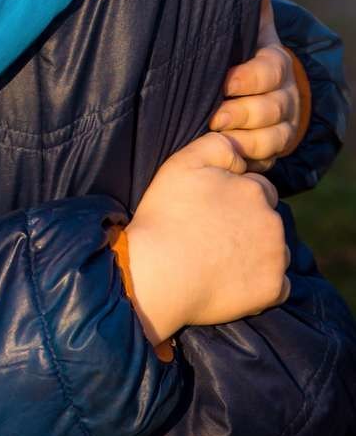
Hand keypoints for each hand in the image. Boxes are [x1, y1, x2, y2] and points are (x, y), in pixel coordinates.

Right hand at [124, 132, 289, 344]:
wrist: (158, 274)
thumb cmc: (166, 216)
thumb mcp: (183, 164)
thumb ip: (217, 145)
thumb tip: (240, 152)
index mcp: (255, 190)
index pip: (258, 188)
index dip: (234, 197)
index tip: (212, 211)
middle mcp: (273, 222)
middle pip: (268, 219)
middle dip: (249, 223)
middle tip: (213, 235)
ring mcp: (276, 258)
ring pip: (275, 251)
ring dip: (257, 252)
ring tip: (219, 260)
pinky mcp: (273, 290)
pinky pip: (277, 285)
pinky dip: (260, 284)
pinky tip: (231, 281)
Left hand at [209, 0, 301, 170]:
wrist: (242, 93)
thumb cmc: (236, 50)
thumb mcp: (242, 21)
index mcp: (272, 63)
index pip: (271, 71)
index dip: (251, 78)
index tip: (226, 82)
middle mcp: (282, 96)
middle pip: (274, 109)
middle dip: (245, 113)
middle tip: (214, 116)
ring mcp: (277, 127)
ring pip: (273, 139)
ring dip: (246, 140)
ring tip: (216, 135)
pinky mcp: (266, 153)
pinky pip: (264, 163)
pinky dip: (246, 161)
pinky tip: (224, 155)